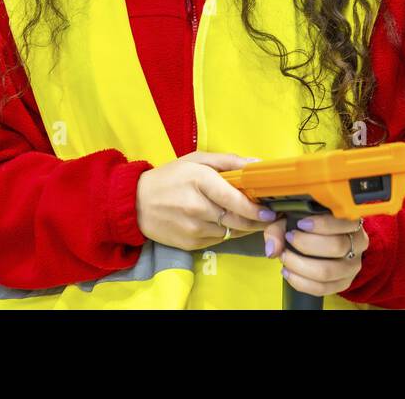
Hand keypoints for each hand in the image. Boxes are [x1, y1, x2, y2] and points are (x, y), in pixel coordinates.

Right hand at [135, 151, 277, 250]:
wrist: (134, 204)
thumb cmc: (170, 177)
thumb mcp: (197, 160)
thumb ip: (229, 161)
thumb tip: (258, 164)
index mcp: (199, 182)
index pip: (234, 199)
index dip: (255, 208)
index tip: (270, 210)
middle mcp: (196, 208)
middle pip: (237, 220)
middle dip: (257, 221)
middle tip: (268, 216)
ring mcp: (193, 229)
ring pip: (230, 232)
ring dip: (242, 226)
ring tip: (248, 217)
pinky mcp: (190, 244)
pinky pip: (218, 240)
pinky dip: (225, 232)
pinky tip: (223, 222)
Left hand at [264, 214, 368, 296]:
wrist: (324, 242)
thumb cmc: (309, 226)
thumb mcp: (294, 218)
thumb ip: (279, 228)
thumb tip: (273, 249)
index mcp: (352, 222)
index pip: (343, 222)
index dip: (322, 224)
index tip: (301, 224)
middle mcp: (358, 243)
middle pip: (336, 246)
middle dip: (306, 244)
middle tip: (289, 239)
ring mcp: (353, 265)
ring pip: (328, 271)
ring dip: (300, 266)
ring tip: (285, 258)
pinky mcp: (344, 283)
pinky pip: (323, 288)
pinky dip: (301, 282)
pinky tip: (288, 273)